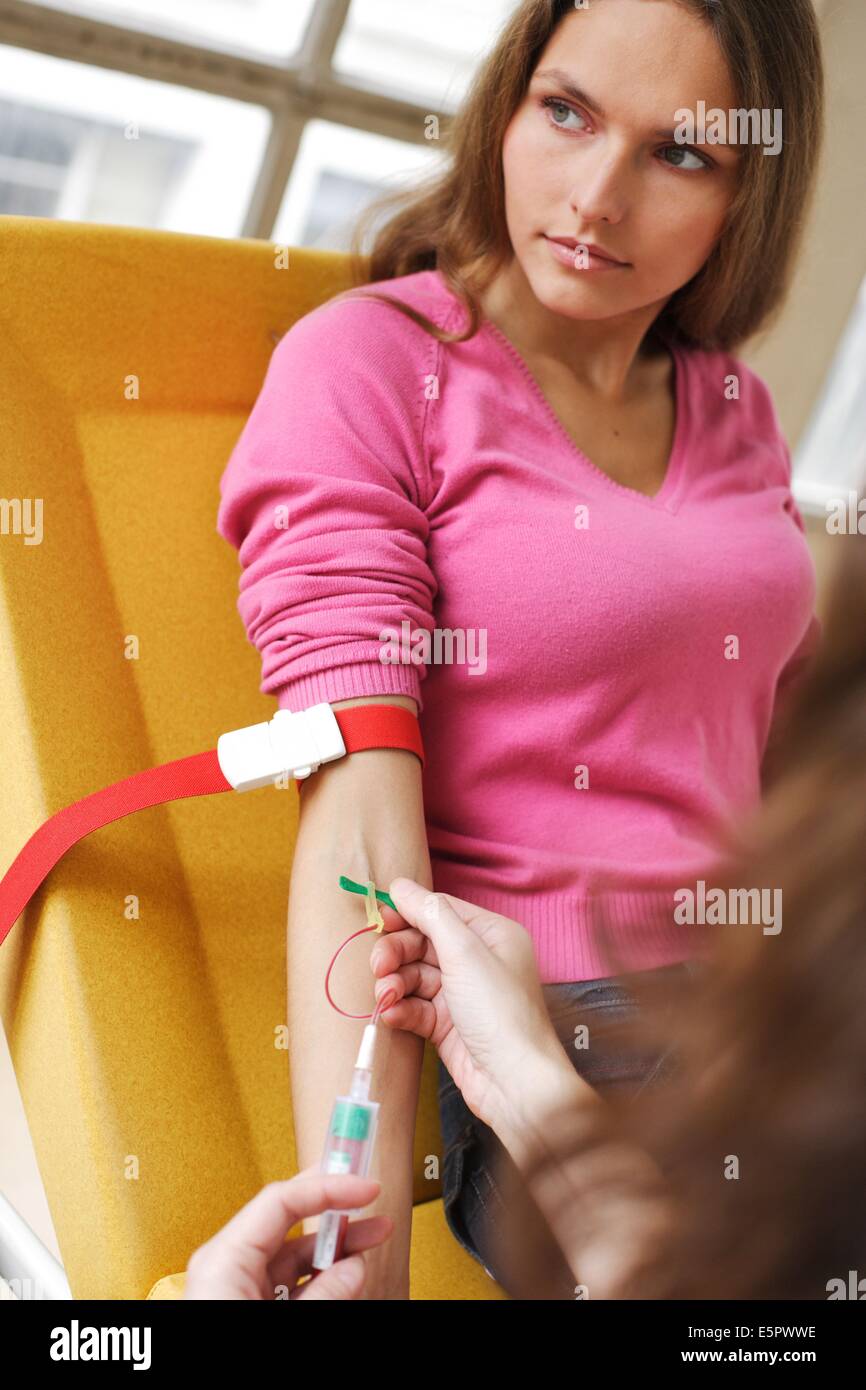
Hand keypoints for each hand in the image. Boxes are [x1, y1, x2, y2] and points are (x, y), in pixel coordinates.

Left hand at [183, 1168, 392, 1299]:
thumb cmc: (221, 1355)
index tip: (365, 1185)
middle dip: (336, 1208)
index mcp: (222, 1258)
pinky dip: (321, 1274)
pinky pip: (290, 1279)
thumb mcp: (281, 1319)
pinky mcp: (248, 1303)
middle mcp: (228, 1266)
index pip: (282, 1199)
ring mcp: (238, 1287)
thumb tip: (354, 1267)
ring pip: (295, 1252)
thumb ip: (321, 1293)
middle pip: (291, 1220)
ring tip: (372, 1235)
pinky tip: (348, 1272)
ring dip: (337, 1244)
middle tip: (370, 1193)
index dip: (328, 1186)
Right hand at [372, 877, 568, 1134]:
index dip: (408, 913)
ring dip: (394, 984)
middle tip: (379, 966)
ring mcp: (461, 995)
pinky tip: (392, 1015)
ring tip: (386, 996)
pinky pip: (415, 1007)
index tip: (379, 919)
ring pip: (414, 976)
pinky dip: (401, 1009)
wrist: (514, 1084)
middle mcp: (477, 961)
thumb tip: (400, 885)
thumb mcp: (464, 952)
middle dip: (397, 953)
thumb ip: (430, 914)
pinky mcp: (447, 1025)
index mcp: (491, 935)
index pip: (441, 911)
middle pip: (422, 943)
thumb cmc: (499, 1011)